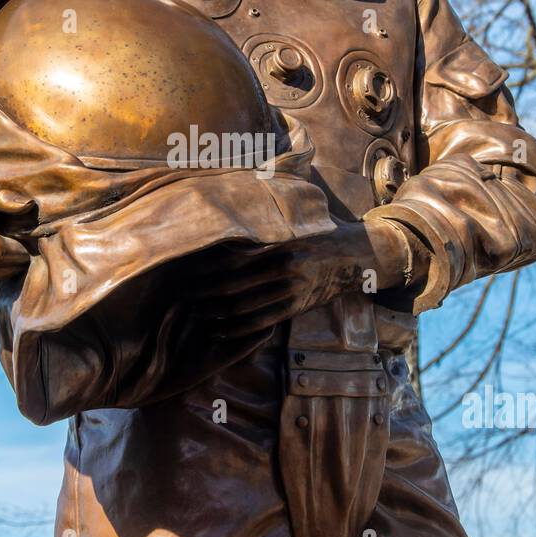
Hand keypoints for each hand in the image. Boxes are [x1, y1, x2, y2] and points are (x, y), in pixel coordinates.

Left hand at [187, 218, 415, 338]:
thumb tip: (227, 206)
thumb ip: (264, 214)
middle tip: (180, 293)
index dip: (204, 265)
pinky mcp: (295, 307)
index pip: (232, 255)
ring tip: (194, 311)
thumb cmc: (317, 229)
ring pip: (243, 306)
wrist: (354, 254)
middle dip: (202, 291)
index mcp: (278, 240)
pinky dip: (236, 330)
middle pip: (232, 283)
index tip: (184, 267)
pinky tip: (218, 331)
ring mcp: (290, 289)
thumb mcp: (294, 215)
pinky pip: (261, 323)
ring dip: (214, 311)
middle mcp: (283, 265)